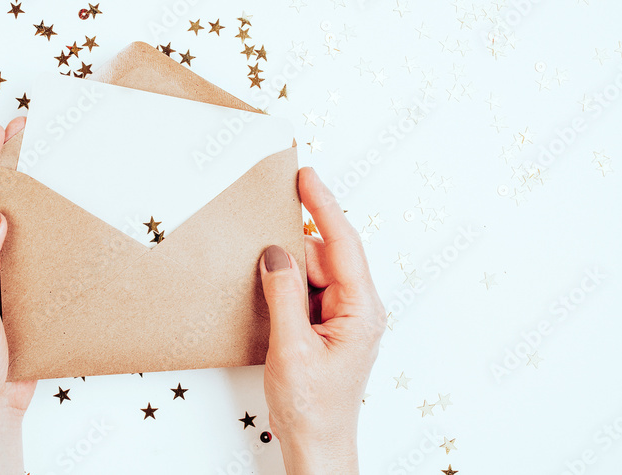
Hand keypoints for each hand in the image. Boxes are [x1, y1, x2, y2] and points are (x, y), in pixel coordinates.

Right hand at [259, 167, 385, 474]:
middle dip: (293, 247)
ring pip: (313, 271)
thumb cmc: (312, 408)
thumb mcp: (291, 349)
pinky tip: (269, 295)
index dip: (324, 205)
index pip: (343, 244)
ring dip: (287, 271)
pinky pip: (307, 289)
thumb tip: (276, 252)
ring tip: (264, 281)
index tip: (307, 176)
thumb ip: (285, 295)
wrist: (316, 445)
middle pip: (325, 255)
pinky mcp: (328, 324)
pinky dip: (287, 286)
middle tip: (261, 232)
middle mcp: (358, 308)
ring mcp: (344, 316)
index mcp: (361, 311)